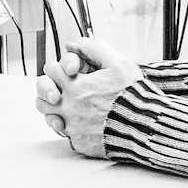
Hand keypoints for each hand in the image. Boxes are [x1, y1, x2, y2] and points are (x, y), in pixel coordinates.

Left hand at [34, 37, 141, 156]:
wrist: (145, 127)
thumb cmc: (133, 96)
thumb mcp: (119, 64)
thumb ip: (96, 49)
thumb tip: (78, 44)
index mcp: (76, 86)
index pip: (51, 71)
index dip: (60, 68)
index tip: (70, 71)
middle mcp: (69, 107)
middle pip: (42, 96)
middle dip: (49, 90)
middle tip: (60, 90)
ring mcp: (73, 127)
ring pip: (49, 117)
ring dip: (54, 109)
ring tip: (67, 106)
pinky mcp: (79, 142)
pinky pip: (65, 134)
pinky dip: (70, 127)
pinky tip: (81, 123)